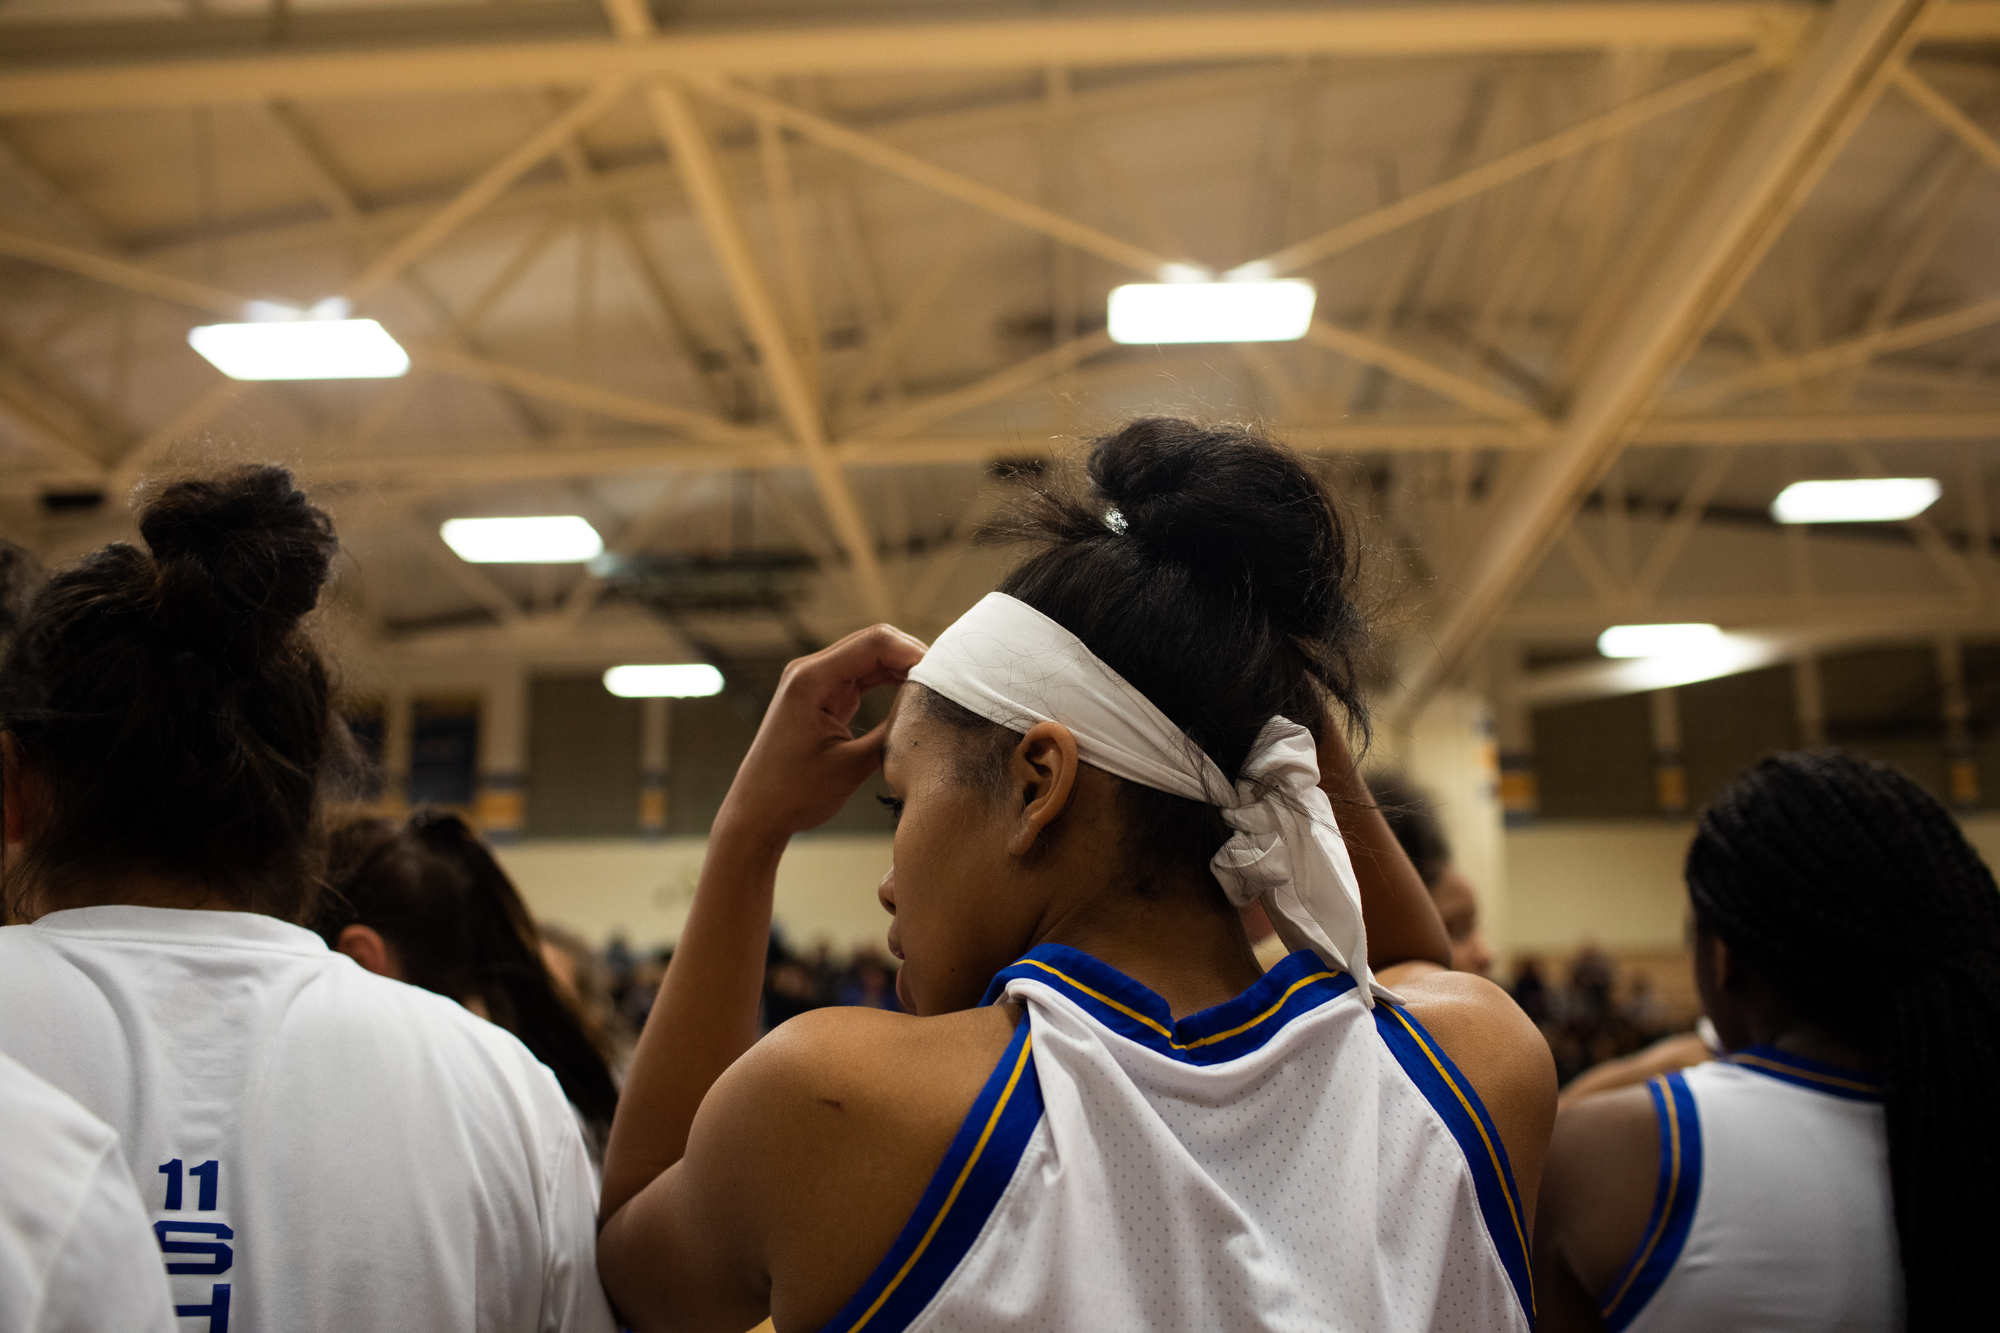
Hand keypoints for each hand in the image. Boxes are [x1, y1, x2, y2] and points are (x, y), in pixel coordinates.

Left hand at [716, 623, 926, 844]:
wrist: (757, 814)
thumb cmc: (794, 794)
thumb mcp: (851, 766)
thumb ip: (891, 732)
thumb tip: (929, 709)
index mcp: (811, 680)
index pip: (874, 643)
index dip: (913, 651)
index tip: (944, 674)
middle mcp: (810, 671)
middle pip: (874, 642)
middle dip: (912, 656)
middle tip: (946, 681)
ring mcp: (815, 682)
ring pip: (870, 658)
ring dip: (903, 668)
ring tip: (935, 689)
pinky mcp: (822, 696)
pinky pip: (862, 677)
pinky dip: (889, 682)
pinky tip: (913, 695)